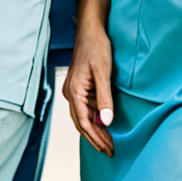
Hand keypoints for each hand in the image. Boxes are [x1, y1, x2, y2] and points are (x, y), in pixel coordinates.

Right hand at [64, 18, 114, 155]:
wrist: (91, 30)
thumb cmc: (96, 48)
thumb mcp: (102, 73)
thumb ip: (104, 98)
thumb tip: (106, 121)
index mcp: (74, 90)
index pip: (83, 122)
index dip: (96, 138)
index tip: (108, 149)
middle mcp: (71, 92)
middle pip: (81, 122)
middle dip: (95, 138)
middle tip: (110, 151)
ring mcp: (74, 89)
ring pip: (83, 117)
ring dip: (96, 130)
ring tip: (109, 142)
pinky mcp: (80, 86)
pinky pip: (86, 108)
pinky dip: (95, 119)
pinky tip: (105, 125)